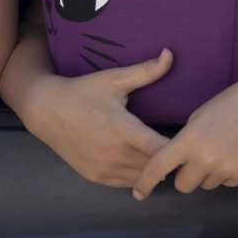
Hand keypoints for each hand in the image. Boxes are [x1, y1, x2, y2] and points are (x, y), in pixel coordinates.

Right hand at [13, 50, 173, 186]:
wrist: (45, 110)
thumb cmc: (83, 91)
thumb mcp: (114, 79)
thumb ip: (146, 71)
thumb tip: (170, 54)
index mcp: (124, 131)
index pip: (161, 150)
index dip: (179, 148)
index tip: (191, 139)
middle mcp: (114, 155)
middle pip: (155, 167)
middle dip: (171, 160)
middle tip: (186, 149)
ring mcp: (103, 169)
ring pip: (142, 179)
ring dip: (156, 171)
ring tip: (169, 158)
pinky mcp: (95, 176)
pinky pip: (126, 183)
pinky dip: (138, 176)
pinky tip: (146, 164)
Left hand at [132, 60, 237, 199]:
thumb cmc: (232, 102)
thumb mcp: (200, 116)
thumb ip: (186, 141)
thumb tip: (179, 163)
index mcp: (190, 140)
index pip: (159, 167)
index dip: (145, 183)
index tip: (139, 194)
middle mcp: (206, 159)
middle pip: (183, 185)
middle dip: (186, 176)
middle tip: (197, 159)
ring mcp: (226, 169)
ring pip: (206, 185)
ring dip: (209, 174)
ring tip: (224, 149)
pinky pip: (226, 183)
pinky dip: (228, 172)